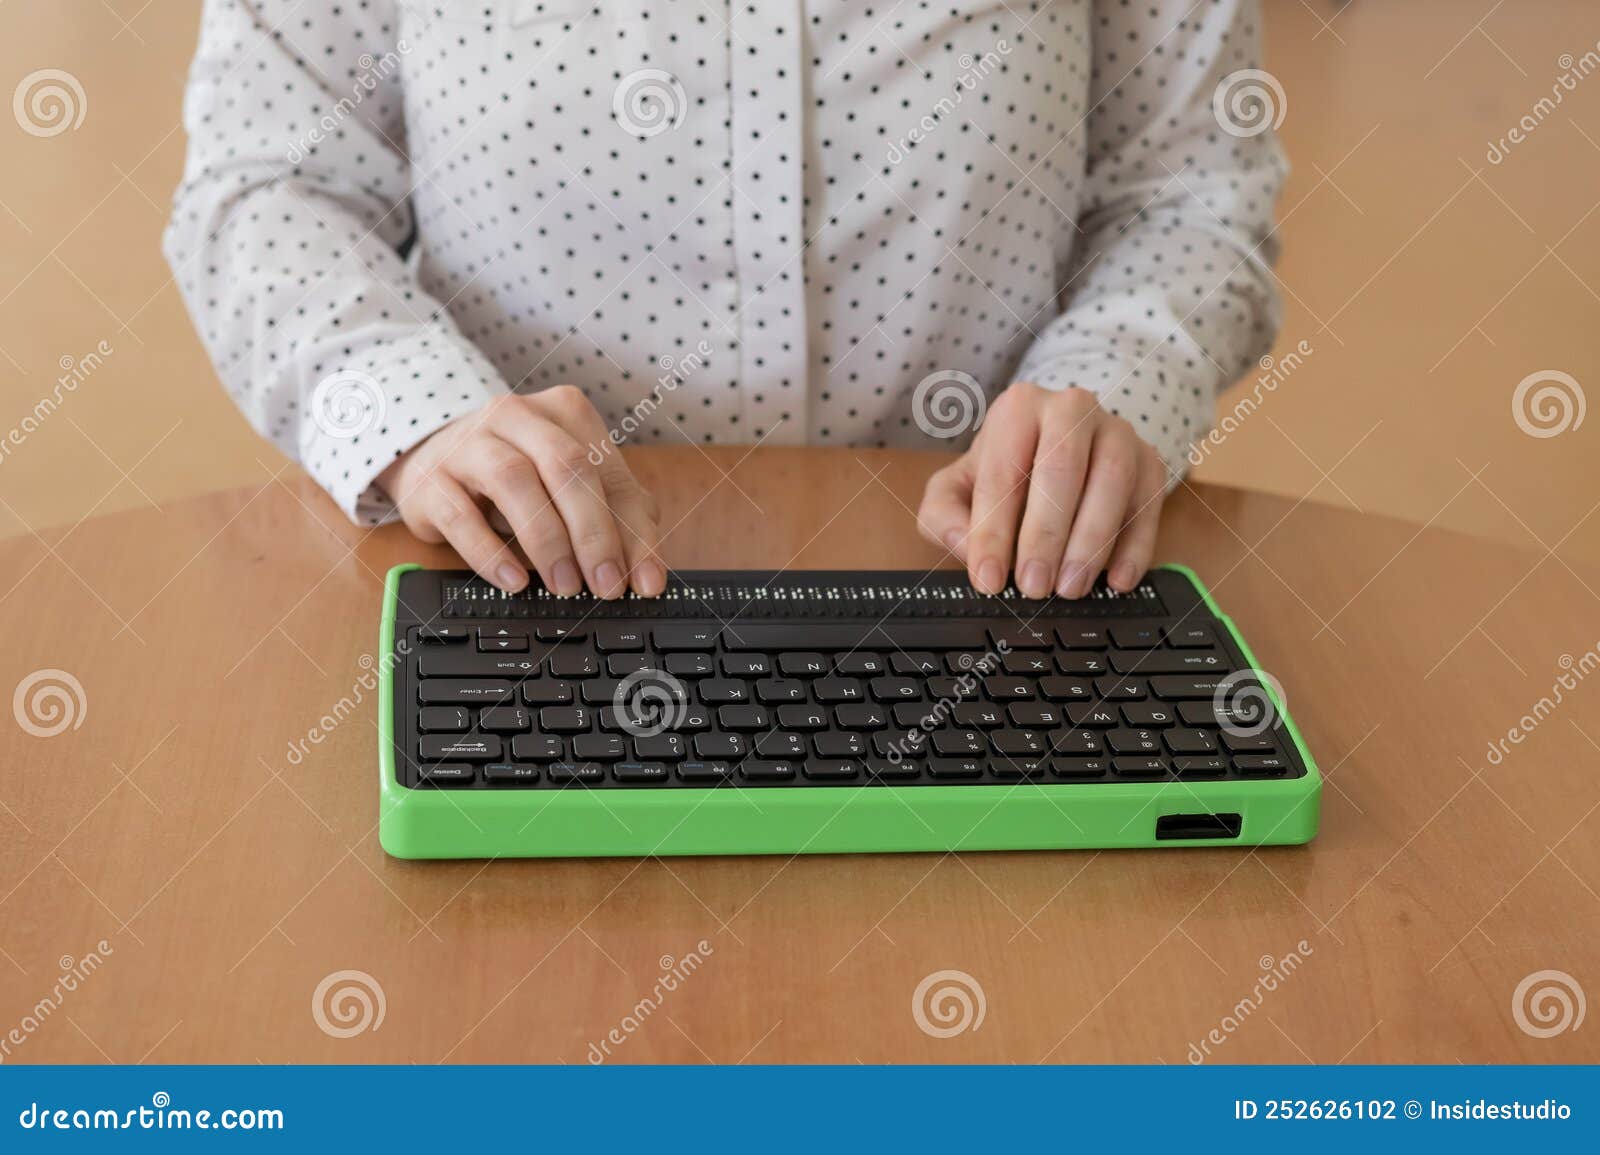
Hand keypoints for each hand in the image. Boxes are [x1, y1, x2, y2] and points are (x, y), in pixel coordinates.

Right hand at [376, 387, 663, 597]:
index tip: (644, 582)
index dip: (633, 532)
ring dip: (546, 540)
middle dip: (593, 533)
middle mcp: (517, 416)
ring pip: (513, 481)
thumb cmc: (519, 476)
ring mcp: (469, 442)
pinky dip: (490, 552)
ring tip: (564, 585)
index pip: (610, 474)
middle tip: (606, 586)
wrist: (433, 460)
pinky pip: (460, 514)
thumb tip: (648, 578)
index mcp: (564, 413)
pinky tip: (514, 580)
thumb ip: (619, 525)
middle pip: (566, 467)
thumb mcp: (574, 490)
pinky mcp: (431, 478)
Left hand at [916, 382, 1167, 598]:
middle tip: (1033, 586)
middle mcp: (1071, 409)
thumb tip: (965, 543)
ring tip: (1069, 588)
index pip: (1002, 472)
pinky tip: (1115, 581)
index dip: (992, 532)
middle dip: (1045, 535)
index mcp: (1018, 408)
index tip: (988, 578)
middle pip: (1061, 468)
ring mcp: (1118, 432)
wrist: (1058, 448)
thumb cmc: (1006, 472)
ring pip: (1112, 482)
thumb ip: (943, 515)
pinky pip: (1148, 503)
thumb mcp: (957, 487)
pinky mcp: (1150, 462)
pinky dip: (1134, 547)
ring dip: (1090, 542)